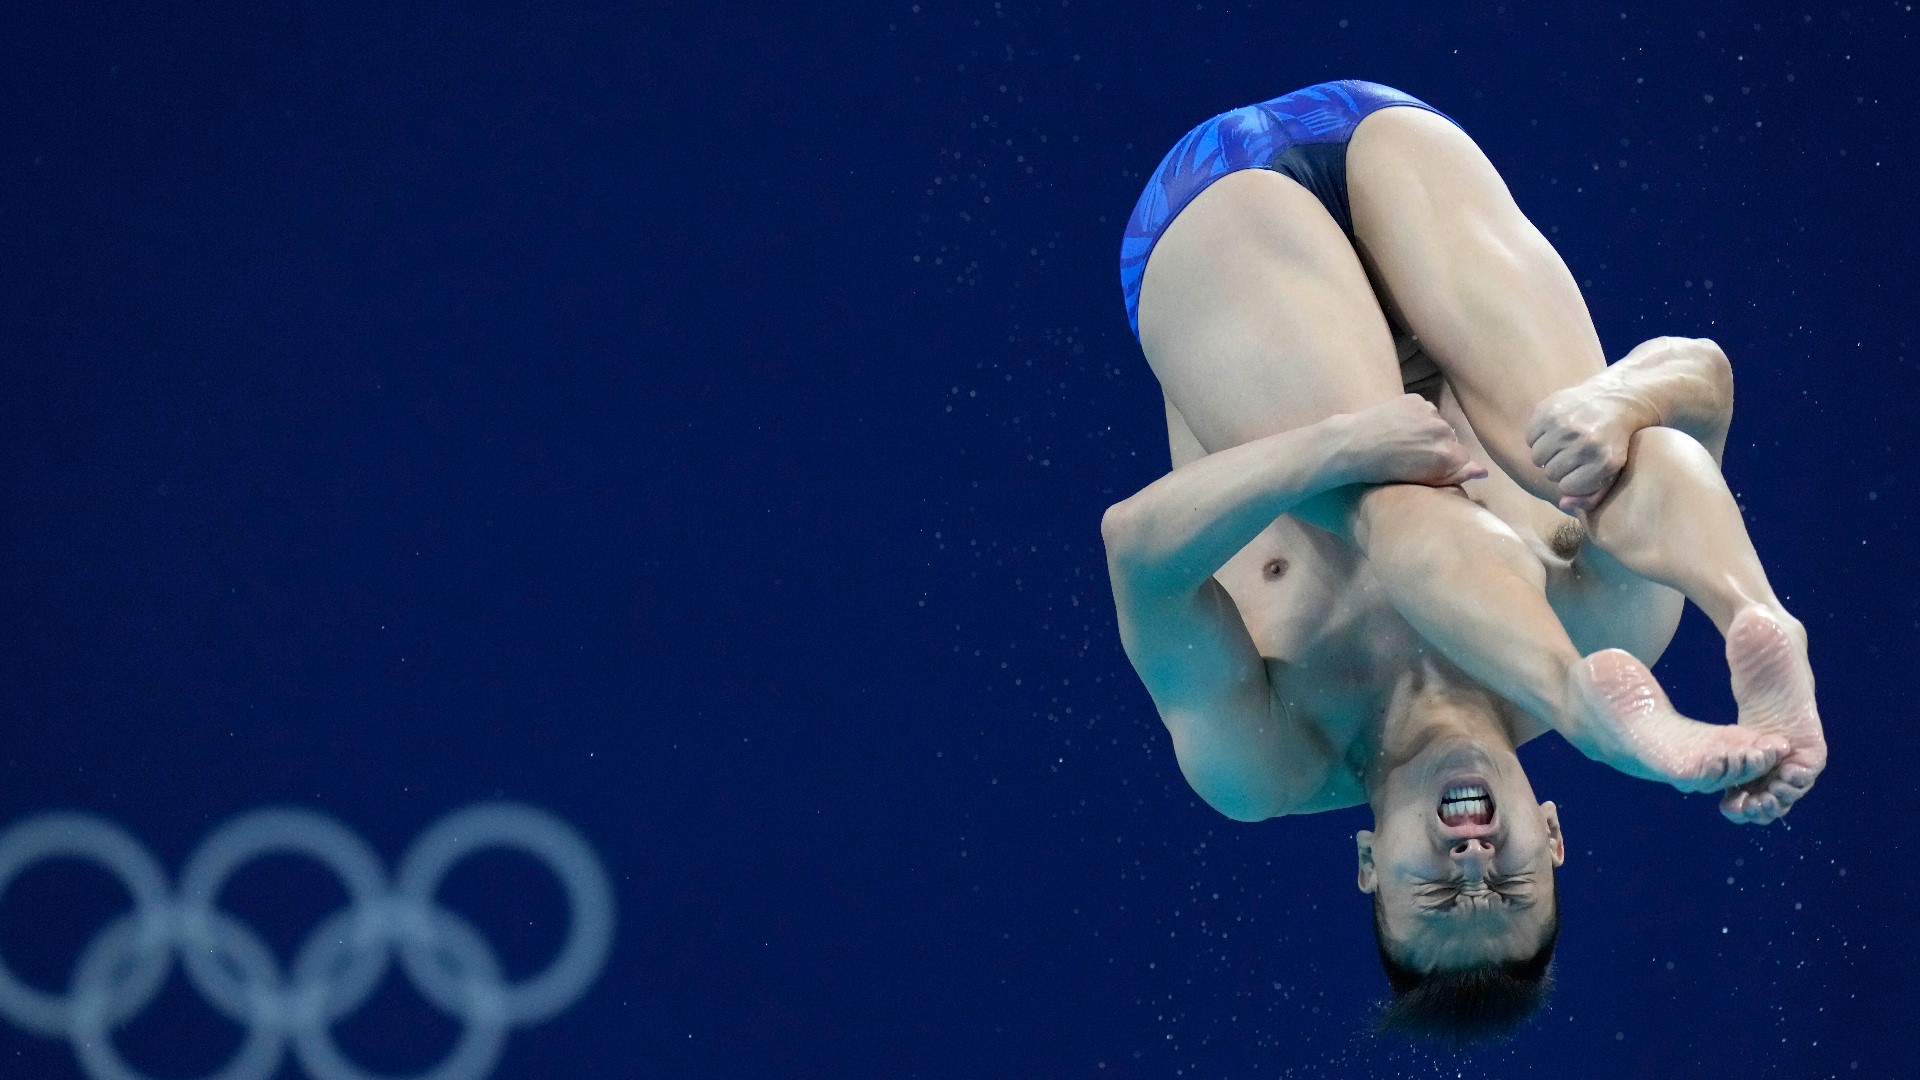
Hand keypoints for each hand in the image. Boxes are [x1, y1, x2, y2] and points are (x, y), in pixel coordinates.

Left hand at [1338, 394, 1486, 486]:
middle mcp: (1444, 431)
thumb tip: (1483, 471)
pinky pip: (1424, 410)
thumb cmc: (1384, 472)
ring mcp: (1430, 413)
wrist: (1353, 445)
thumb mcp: (1422, 481)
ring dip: (1427, 431)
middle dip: (1438, 446)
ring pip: (1439, 424)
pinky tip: (1398, 427)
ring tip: (1403, 441)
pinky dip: (1415, 417)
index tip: (1426, 468)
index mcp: (1448, 455)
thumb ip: (1456, 475)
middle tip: (1412, 456)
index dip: (1444, 465)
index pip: (1463, 459)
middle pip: (1452, 440)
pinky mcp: (1416, 400)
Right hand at [1524, 376, 1656, 512]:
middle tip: (1572, 455)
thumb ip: (1591, 496)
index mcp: (1604, 461)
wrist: (1617, 400)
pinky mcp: (1549, 409)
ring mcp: (1565, 424)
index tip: (1581, 470)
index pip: (1566, 487)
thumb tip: (1564, 503)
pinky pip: (1530, 437)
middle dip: (1559, 467)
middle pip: (1550, 473)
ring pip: (1537, 457)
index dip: (1572, 480)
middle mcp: (1584, 442)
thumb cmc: (1613, 442)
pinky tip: (1555, 430)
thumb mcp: (1612, 473)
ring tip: (1562, 444)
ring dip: (1547, 454)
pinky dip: (1539, 436)